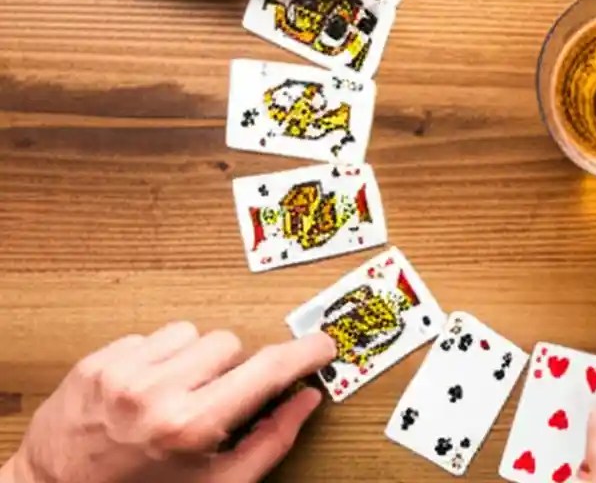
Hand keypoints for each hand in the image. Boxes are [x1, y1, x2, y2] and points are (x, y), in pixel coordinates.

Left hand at [2, 323, 335, 482]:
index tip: (320, 345)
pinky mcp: (97, 361)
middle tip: (216, 401)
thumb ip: (271, 441)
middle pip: (231, 343)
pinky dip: (158, 359)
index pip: (266, 370)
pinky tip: (147, 390)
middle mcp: (155, 394)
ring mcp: (122, 373)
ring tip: (178, 394)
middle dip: (233, 369)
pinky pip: (152, 336)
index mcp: (190, 427)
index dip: (303, 354)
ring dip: (195, 359)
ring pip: (193, 332)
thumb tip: (307, 400)